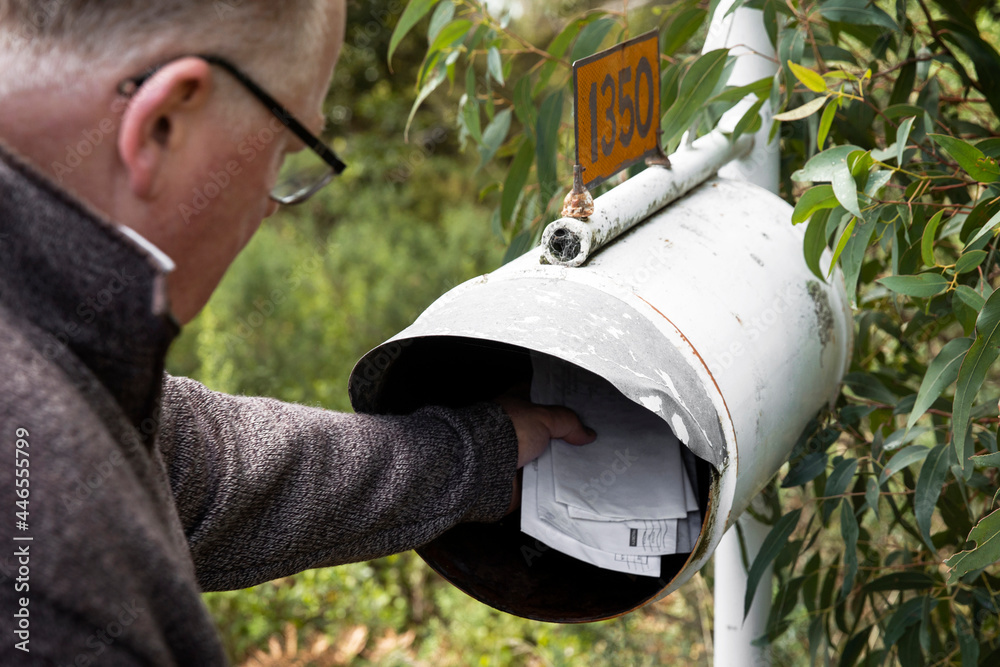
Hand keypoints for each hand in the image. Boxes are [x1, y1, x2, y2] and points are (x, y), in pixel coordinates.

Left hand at [495, 395, 595, 514]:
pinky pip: (544, 479)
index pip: (544, 398)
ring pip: (549, 455)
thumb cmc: (505, 433)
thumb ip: (567, 421)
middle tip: (590, 437)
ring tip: (589, 460)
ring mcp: (518, 453)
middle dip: (568, 435)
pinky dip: (556, 481)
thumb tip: (586, 432)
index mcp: (517, 404)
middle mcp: (517, 428)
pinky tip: (574, 479)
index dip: (563, 402)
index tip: (583, 407)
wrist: (484, 467)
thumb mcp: (543, 417)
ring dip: (563, 460)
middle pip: (550, 429)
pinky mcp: (520, 477)